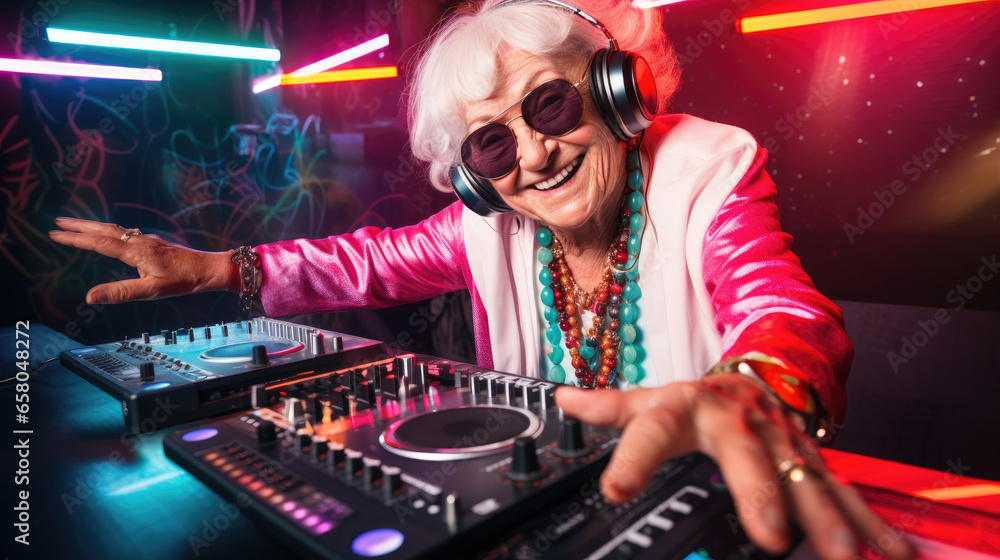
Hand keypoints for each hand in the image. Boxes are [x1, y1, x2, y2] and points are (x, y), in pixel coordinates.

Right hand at [48, 217, 234, 303]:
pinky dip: (110, 231)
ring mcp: (148, 240)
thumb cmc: (185, 281)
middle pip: (105, 230)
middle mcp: (140, 241)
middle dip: (80, 225)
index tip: (55, 234)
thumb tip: (90, 297)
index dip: (76, 238)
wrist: (210, 269)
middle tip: (58, 222)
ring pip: (115, 230)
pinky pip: (126, 233)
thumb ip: (121, 293)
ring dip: (94, 226)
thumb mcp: (152, 291)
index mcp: (136, 252)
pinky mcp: (155, 243)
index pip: (99, 242)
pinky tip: (110, 235)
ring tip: (76, 225)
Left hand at [556, 376, 915, 559]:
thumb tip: (561, 399)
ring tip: (844, 555)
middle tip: (769, 535)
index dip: (633, 457)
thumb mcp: (653, 399)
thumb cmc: (700, 400)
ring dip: (829, 519)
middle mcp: (739, 424)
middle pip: (748, 458)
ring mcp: (782, 442)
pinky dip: (872, 525)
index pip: (652, 428)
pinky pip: (846, 493)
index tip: (616, 488)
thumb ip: (610, 407)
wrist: (762, 374)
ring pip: (807, 479)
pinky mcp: (815, 462)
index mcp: (687, 409)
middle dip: (762, 495)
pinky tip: (893, 554)